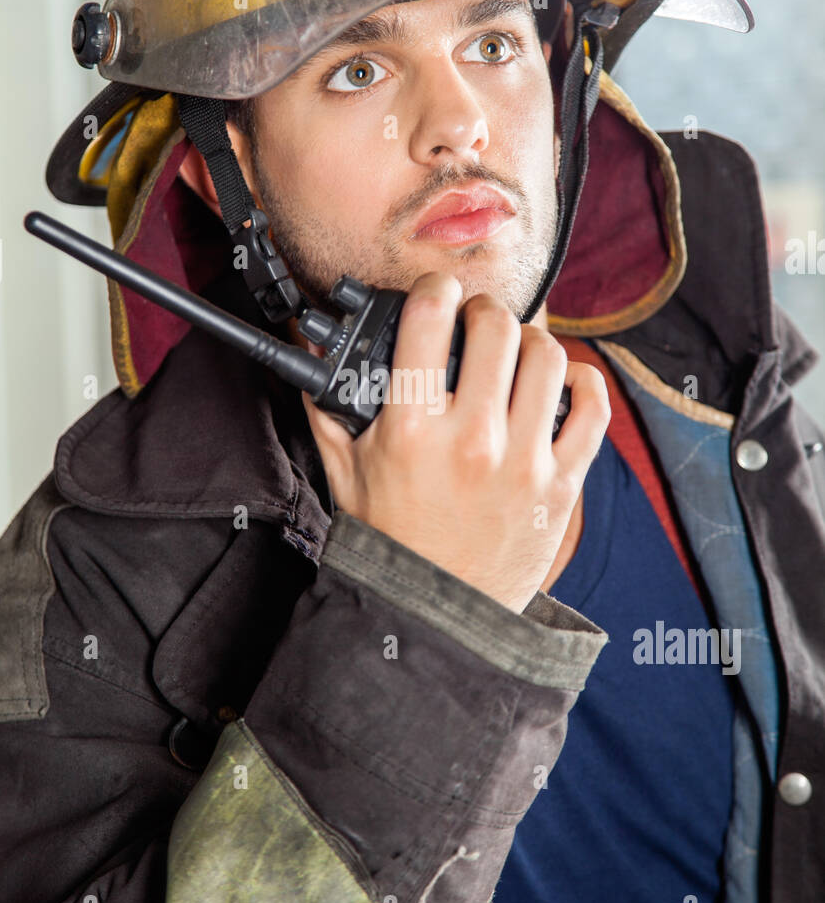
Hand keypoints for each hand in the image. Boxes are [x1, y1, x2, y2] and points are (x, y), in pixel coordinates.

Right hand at [302, 272, 609, 613]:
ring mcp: (523, 463)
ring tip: (516, 351)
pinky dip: (582, 380)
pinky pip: (592, 408)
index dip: (434, 289)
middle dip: (484, 311)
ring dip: (530, 340)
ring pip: (547, 357)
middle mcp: (471, 441)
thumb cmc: (390, 541)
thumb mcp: (344, 472)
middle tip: (476, 322)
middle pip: (495, 328)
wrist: (434, 614)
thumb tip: (310, 352)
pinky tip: (560, 380)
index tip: (436, 293)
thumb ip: (326, 407)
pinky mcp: (562, 485)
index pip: (428, 320)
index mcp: (412, 431)